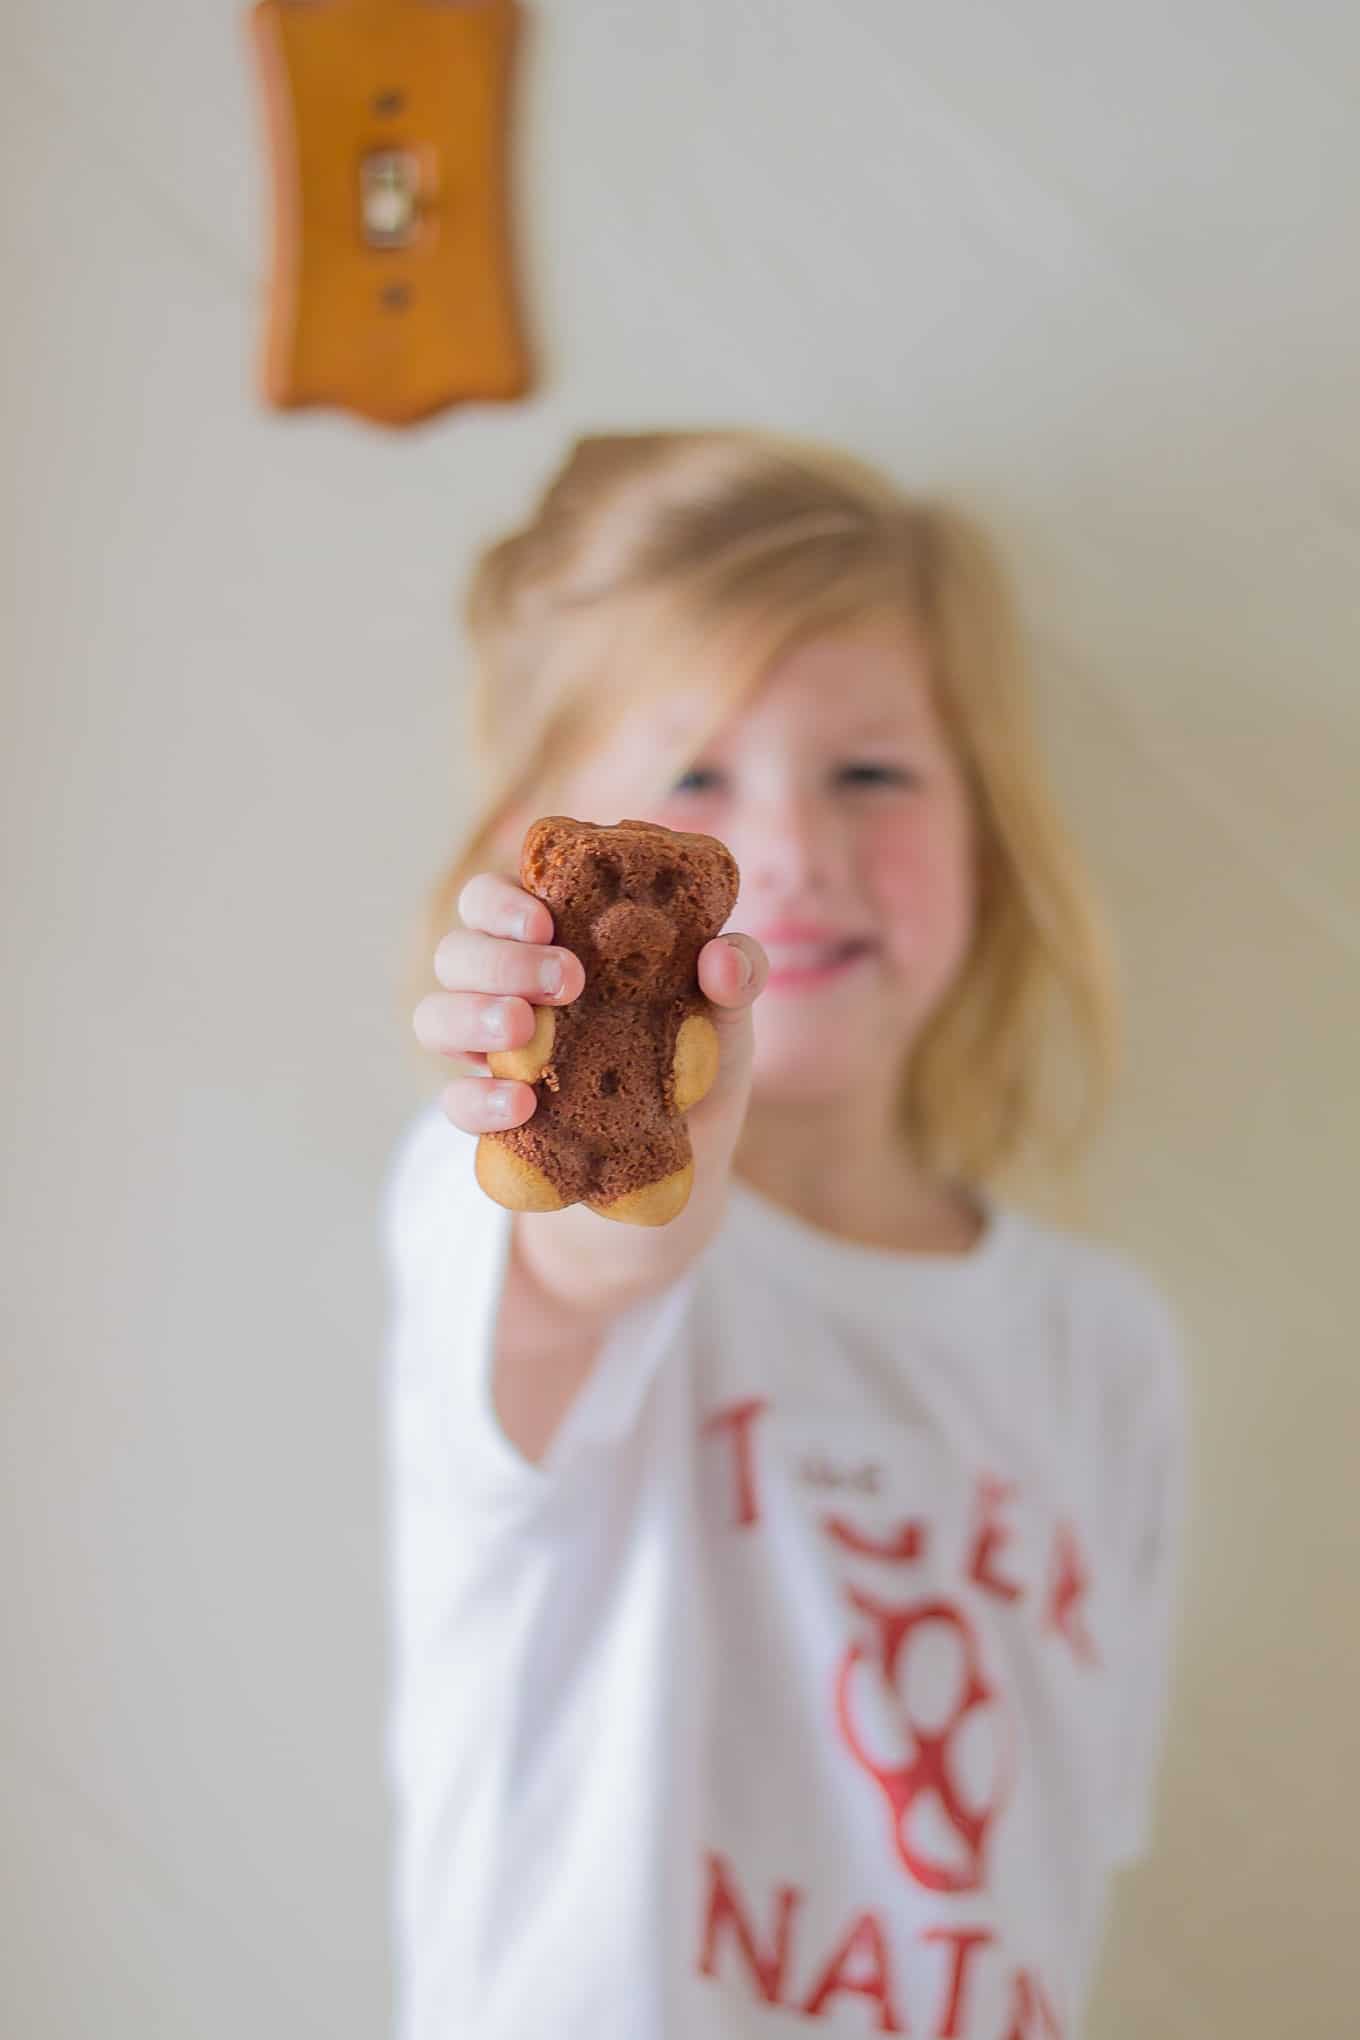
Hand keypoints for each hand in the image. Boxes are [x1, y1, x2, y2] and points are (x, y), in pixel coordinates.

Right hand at [413, 871, 767, 1314]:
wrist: (689, 1156)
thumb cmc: (697, 1058)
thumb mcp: (729, 1014)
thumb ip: (738, 974)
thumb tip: (721, 956)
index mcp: (553, 941)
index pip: (493, 898)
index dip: (503, 900)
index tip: (548, 919)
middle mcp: (507, 988)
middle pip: (457, 951)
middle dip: (501, 960)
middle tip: (567, 981)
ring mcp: (492, 1054)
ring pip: (435, 1018)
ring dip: (473, 1017)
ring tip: (525, 1030)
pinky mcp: (492, 1117)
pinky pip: (453, 1103)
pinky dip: (479, 1100)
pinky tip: (523, 1104)